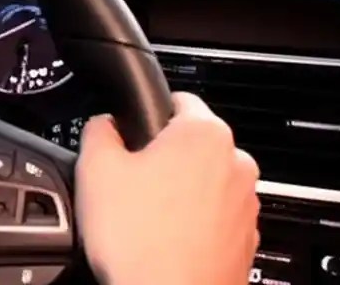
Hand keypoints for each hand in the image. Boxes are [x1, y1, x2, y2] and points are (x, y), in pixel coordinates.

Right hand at [76, 92, 259, 284]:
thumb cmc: (140, 240)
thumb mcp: (94, 168)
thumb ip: (99, 129)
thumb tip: (105, 125)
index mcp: (203, 133)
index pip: (175, 99)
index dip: (143, 117)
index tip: (127, 139)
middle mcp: (236, 163)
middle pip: (188, 145)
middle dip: (159, 159)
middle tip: (126, 184)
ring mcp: (245, 204)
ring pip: (201, 182)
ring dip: (175, 193)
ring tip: (141, 218)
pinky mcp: (245, 239)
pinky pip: (212, 217)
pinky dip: (190, 223)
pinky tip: (160, 240)